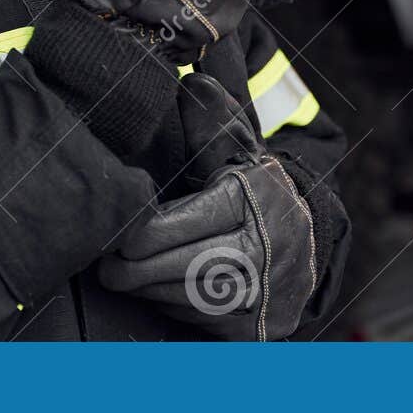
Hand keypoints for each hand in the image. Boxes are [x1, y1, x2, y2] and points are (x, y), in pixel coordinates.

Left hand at [98, 73, 317, 339]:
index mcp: (257, 199)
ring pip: (193, 298)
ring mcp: (268, 295)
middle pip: (189, 266)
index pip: (193, 221)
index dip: (148, 232)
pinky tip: (154, 291)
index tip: (119, 233)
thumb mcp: (235, 144)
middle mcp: (269, 251)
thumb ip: (208, 117)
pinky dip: (174, 307)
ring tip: (122, 277)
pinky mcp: (261, 329)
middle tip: (106, 267)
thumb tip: (188, 83)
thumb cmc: (253, 186)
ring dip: (151, 290)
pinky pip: (204, 322)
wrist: (307, 240)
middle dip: (139, 269)